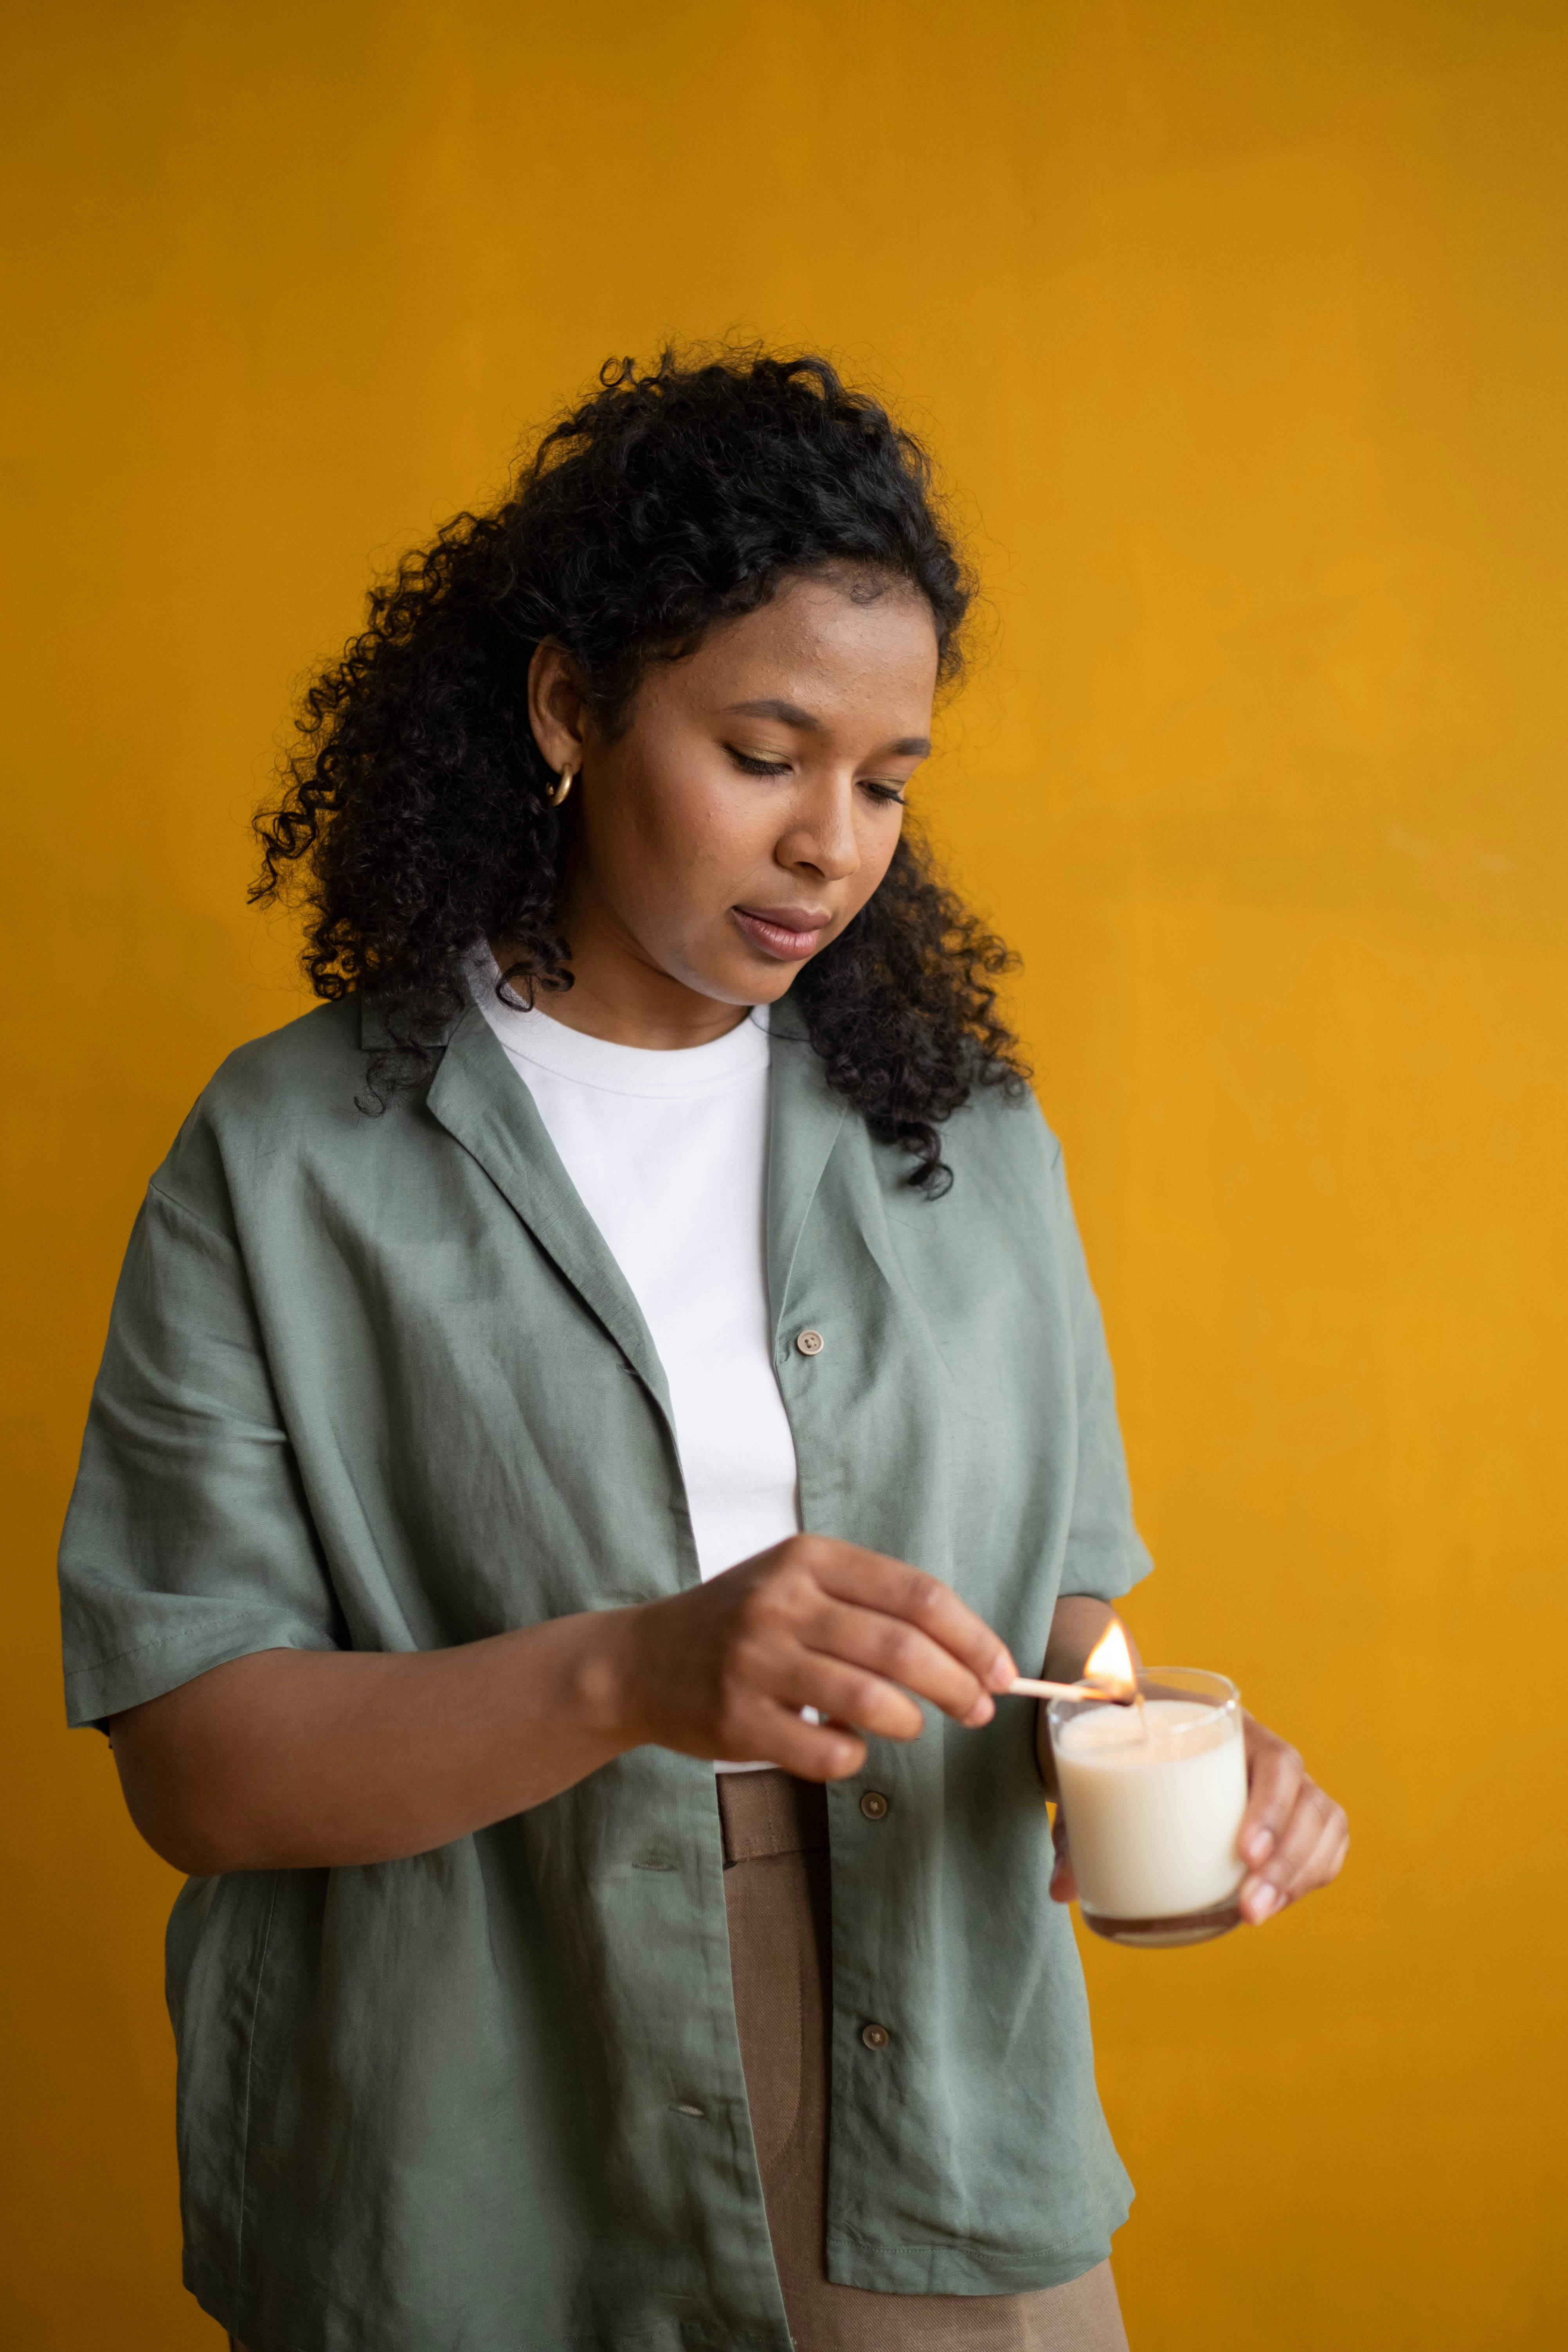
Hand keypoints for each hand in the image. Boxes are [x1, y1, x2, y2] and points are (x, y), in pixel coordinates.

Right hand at [596, 1534, 1017, 1780]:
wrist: (640, 1660)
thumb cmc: (741, 1621)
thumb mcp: (797, 1582)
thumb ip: (872, 1604)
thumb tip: (969, 1653)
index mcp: (807, 1558)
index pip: (916, 1595)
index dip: (973, 1636)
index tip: (1002, 1669)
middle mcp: (780, 1603)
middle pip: (903, 1648)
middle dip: (959, 1685)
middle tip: (980, 1710)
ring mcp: (755, 1662)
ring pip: (871, 1702)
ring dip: (910, 1722)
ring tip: (912, 1725)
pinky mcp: (738, 1721)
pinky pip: (828, 1752)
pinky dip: (854, 1756)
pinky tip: (847, 1744)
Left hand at [1047, 1713, 1348, 1920]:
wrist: (1135, 1723)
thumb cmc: (1118, 1744)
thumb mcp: (1098, 1773)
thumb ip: (1079, 1828)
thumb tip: (1059, 1890)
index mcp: (1232, 1729)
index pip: (1276, 1762)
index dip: (1272, 1807)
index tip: (1244, 1852)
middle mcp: (1267, 1756)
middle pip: (1307, 1802)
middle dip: (1288, 1860)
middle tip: (1248, 1907)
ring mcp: (1285, 1787)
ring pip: (1323, 1826)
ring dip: (1299, 1875)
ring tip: (1255, 1914)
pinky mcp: (1289, 1817)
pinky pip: (1322, 1845)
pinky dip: (1309, 1875)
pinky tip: (1277, 1903)